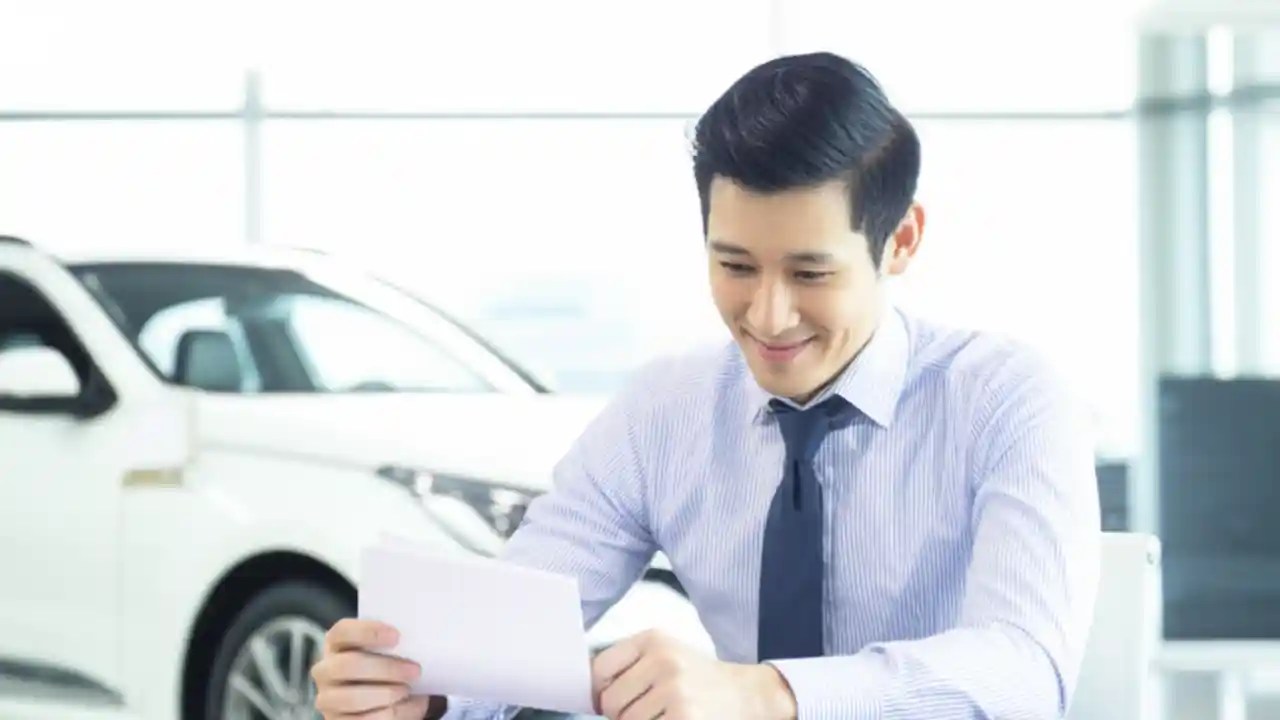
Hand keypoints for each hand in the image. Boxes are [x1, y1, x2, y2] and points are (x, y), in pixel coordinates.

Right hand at [312, 618, 438, 718]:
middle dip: (386, 668)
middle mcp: (325, 670)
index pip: (343, 631)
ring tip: (408, 690)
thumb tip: (421, 643)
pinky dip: (395, 713)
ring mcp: (327, 700)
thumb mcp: (385, 651)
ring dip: (388, 694)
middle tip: (415, 670)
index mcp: (335, 643)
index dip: (368, 632)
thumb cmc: (384, 666)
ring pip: (355, 698)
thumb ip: (394, 644)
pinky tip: (411, 706)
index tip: (397, 636)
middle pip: (349, 665)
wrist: (378, 699)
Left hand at [591, 629, 796, 719]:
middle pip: (611, 701)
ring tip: (663, 715)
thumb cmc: (696, 677)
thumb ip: (628, 665)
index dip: (599, 691)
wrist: (746, 693)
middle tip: (642, 712)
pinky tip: (674, 719)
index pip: (600, 668)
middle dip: (619, 715)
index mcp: (653, 639)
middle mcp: (663, 660)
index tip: (609, 699)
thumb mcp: (665, 655)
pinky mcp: (685, 717)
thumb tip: (588, 691)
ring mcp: (675, 689)